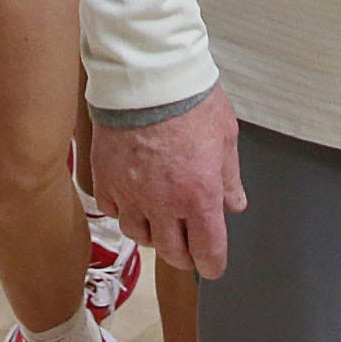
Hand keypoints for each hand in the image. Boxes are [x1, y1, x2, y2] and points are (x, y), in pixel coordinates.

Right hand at [92, 86, 246, 278]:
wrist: (147, 76)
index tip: (213, 265)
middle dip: (185, 254)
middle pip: (172, 252)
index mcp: (199, 196)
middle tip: (189, 245)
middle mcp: (164, 203)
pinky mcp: (105, 180)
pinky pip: (114, 211)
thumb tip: (235, 203)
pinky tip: (133, 198)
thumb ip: (229, 177)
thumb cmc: (189, 99)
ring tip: (160, 220)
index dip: (212, 265)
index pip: (207, 251)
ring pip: (140, 236)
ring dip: (153, 234)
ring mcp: (131, 194)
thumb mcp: (225, 137)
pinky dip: (124, 211)